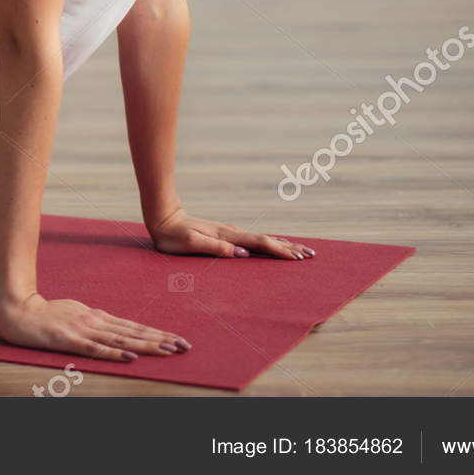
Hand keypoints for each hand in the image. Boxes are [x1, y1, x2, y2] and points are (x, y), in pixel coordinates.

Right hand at [0, 293, 190, 360]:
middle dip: (161, 339)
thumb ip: (95, 322)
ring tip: (169, 351)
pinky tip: (131, 358)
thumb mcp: (75, 314)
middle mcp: (95, 322)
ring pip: (122, 340)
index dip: (157, 333)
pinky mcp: (70, 340)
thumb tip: (115, 331)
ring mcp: (84, 330)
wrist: (18, 311)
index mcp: (97, 316)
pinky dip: (116, 354)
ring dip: (147, 346)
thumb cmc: (46, 315)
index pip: (134, 327)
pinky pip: (96, 349)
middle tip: (185, 346)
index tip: (178, 340)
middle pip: (134, 332)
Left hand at [149, 204, 315, 259]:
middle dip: (288, 248)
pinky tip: (272, 244)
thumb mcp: (190, 244)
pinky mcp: (225, 235)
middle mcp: (231, 233)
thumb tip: (242, 254)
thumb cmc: (173, 235)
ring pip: (261, 239)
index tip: (297, 257)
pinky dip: (268, 243)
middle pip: (265, 240)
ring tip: (299, 250)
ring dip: (281, 245)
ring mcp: (229, 233)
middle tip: (310, 255)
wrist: (163, 217)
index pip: (258, 244)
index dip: (279, 251)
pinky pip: (252, 240)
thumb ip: (215, 248)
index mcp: (226, 236)